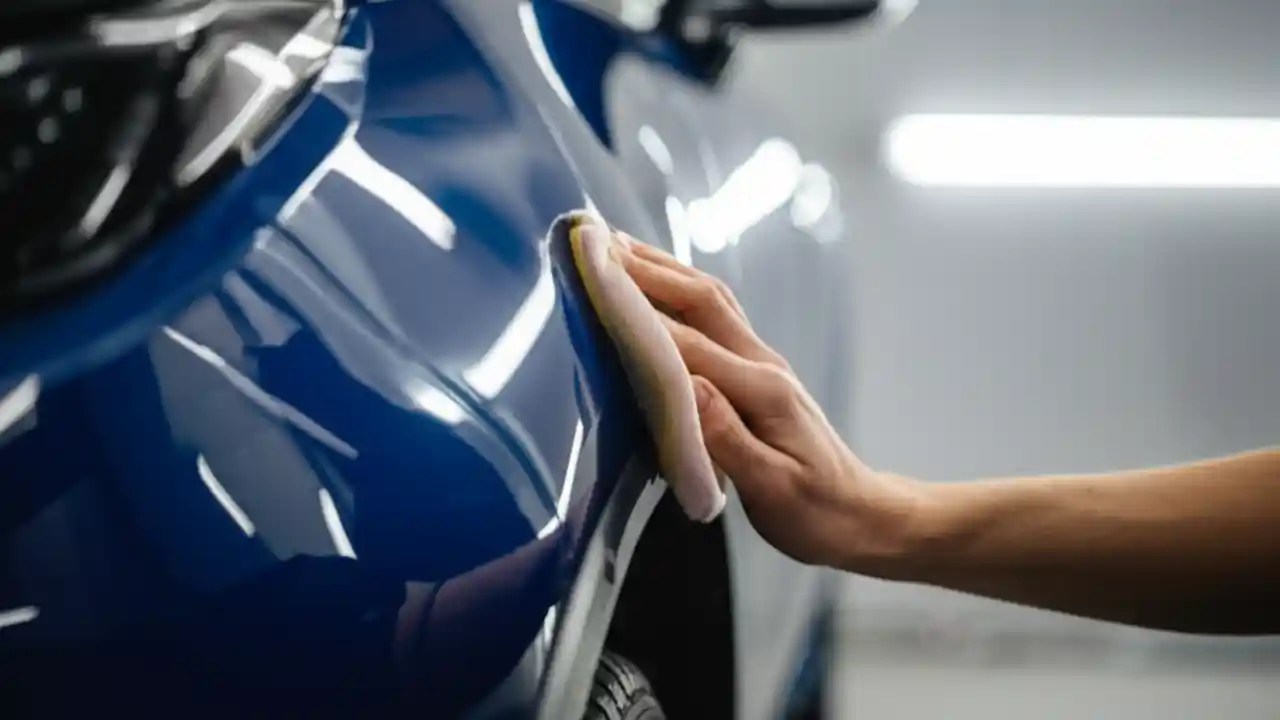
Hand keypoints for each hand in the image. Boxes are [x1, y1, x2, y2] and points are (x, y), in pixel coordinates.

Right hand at [617, 238, 926, 572]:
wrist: (859, 514)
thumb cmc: (814, 513)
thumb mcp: (773, 489)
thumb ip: (727, 438)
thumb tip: (686, 388)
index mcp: (762, 391)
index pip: (688, 343)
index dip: (639, 312)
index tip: (595, 284)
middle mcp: (762, 364)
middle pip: (701, 299)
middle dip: (648, 268)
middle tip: (595, 242)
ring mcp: (762, 362)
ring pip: (709, 298)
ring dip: (664, 268)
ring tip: (617, 244)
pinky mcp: (756, 371)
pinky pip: (714, 315)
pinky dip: (679, 289)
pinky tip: (657, 281)